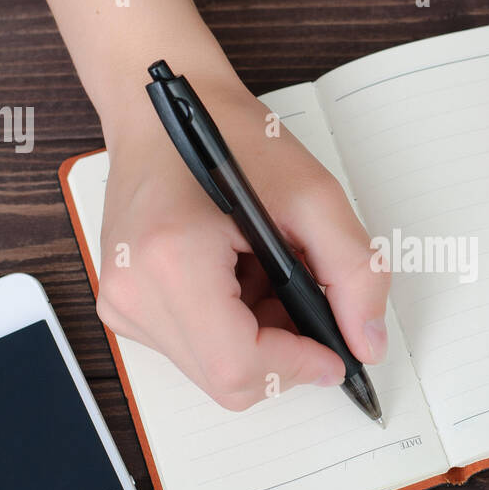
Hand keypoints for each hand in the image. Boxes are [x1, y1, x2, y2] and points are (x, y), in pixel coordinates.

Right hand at [93, 65, 389, 410]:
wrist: (162, 109)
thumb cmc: (229, 138)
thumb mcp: (314, 196)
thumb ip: (354, 273)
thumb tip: (367, 344)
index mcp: (171, 262)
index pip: (238, 366)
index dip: (297, 368)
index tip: (335, 353)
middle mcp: (133, 292)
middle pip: (226, 380)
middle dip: (282, 353)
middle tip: (307, 300)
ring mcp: (122, 303)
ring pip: (212, 370)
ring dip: (258, 340)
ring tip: (269, 276)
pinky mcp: (123, 305)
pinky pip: (194, 349)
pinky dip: (232, 328)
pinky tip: (242, 277)